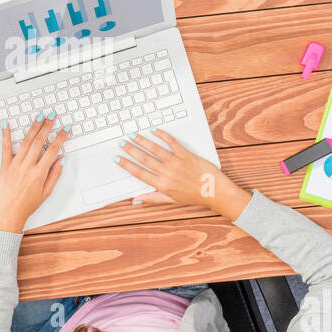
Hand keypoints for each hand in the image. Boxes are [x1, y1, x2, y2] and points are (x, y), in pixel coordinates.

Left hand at [0, 114, 69, 232]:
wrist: (8, 214)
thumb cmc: (27, 205)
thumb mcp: (46, 192)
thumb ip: (54, 174)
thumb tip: (62, 159)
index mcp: (39, 174)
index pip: (53, 150)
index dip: (61, 137)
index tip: (65, 128)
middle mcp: (27, 167)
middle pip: (39, 141)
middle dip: (47, 126)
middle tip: (52, 115)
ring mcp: (15, 165)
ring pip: (26, 141)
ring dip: (33, 127)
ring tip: (39, 116)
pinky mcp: (4, 166)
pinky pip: (5, 148)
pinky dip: (5, 134)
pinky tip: (6, 124)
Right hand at [114, 129, 249, 220]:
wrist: (214, 192)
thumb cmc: (194, 197)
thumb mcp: (171, 200)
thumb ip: (152, 198)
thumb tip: (136, 200)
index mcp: (162, 185)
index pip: (139, 173)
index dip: (126, 165)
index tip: (117, 158)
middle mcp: (167, 173)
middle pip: (144, 159)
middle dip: (130, 149)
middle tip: (121, 143)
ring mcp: (176, 163)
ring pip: (155, 149)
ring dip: (142, 141)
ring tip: (133, 135)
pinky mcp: (186, 155)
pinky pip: (172, 143)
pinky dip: (162, 135)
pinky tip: (154, 130)